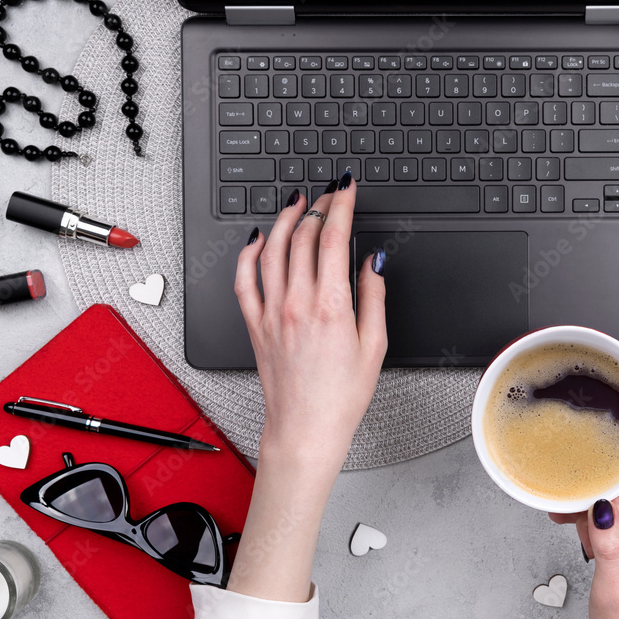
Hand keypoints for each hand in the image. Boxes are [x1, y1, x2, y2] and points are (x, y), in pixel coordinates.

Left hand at [227, 175, 386, 601]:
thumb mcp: (375, 346)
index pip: (333, 238)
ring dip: (283, 220)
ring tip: (296, 202)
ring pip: (271, 249)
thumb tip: (373, 262)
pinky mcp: (254, 324)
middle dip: (318, 207)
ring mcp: (271, 312)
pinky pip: (244, 279)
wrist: (305, 429)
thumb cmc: (341, 396)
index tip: (346, 189)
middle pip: (302, 237)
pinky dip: (248, 252)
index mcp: (332, 306)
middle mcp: (297, 303)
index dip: (341, 205)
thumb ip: (374, 297)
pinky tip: (256, 238)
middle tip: (329, 193)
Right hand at [549, 490, 618, 618]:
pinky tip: (594, 542)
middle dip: (592, 510)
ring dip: (596, 520)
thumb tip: (601, 508)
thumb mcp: (610, 589)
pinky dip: (604, 529)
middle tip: (564, 518)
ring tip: (585, 543)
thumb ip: (607, 546)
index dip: (592, 505)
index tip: (567, 507)